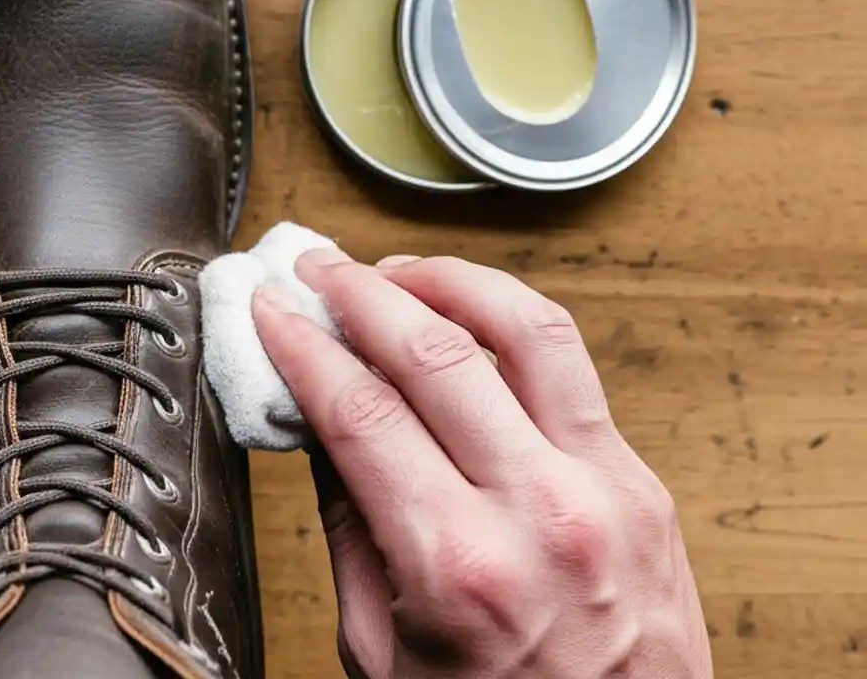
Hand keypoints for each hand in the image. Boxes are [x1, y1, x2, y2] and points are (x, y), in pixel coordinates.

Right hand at [252, 249, 710, 678]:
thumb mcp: (382, 647)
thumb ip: (349, 526)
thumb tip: (319, 425)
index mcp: (459, 565)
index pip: (360, 411)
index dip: (302, 347)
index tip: (269, 311)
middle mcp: (541, 512)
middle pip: (434, 351)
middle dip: (359, 292)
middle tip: (315, 268)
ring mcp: (606, 488)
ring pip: (527, 329)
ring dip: (449, 280)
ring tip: (396, 269)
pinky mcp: (640, 482)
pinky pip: (572, 368)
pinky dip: (509, 324)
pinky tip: (466, 319)